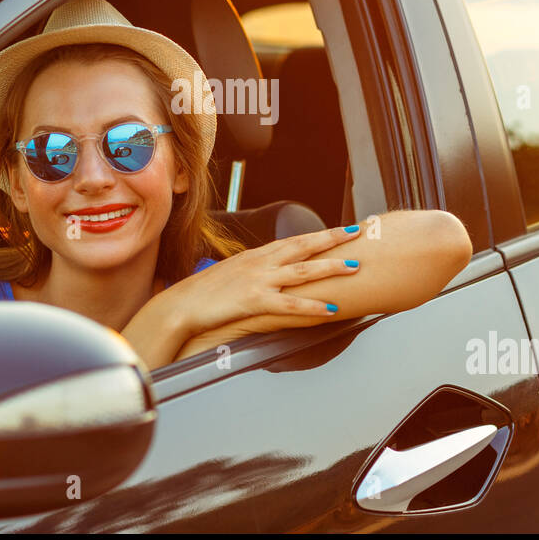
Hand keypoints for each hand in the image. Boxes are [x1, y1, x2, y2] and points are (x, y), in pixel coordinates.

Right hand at [157, 224, 365, 343]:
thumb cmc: (205, 293)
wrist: (181, 305)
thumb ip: (255, 271)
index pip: (295, 240)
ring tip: (354, 267)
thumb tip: (273, 273)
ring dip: (330, 268)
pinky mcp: (254, 301)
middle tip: (357, 232)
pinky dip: (313, 306)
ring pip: (303, 271)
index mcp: (257, 256)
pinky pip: (290, 304)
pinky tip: (331, 309)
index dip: (321, 235)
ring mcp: (258, 280)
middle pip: (303, 246)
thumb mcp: (233, 274)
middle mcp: (261, 263)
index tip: (343, 229)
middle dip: (333, 239)